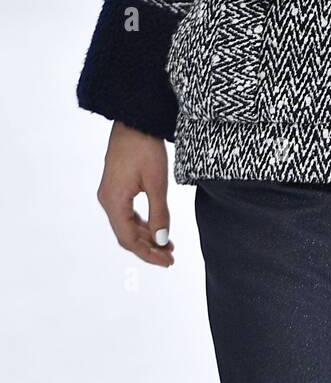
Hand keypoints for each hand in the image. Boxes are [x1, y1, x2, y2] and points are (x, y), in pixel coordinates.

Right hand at [96, 122, 174, 266]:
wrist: (134, 121)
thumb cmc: (145, 148)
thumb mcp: (157, 182)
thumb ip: (159, 213)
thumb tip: (162, 241)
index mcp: (114, 202)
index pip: (129, 240)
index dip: (149, 254)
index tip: (168, 261)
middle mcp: (107, 200)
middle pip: (126, 235)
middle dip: (148, 248)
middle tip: (170, 256)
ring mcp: (109, 193)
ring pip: (126, 225)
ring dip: (146, 236)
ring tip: (167, 244)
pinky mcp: (115, 186)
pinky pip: (126, 213)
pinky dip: (141, 223)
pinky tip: (156, 227)